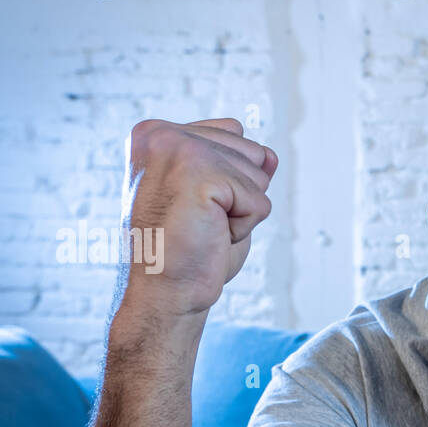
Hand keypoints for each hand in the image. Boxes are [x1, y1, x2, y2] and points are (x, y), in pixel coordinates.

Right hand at [119, 117, 278, 317]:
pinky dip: (243, 227)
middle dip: (238, 194)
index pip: (233, 134)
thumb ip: (239, 168)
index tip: (192, 206)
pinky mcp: (200, 174)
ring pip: (259, 175)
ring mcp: (178, 150)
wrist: (164, 292)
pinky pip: (259, 201)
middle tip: (199, 220)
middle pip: (252, 152)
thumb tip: (271, 156)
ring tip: (202, 227)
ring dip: (241, 211)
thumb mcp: (216, 199)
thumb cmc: (185, 251)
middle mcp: (162, 134)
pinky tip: (209, 235)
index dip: (228, 180)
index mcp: (156, 134)